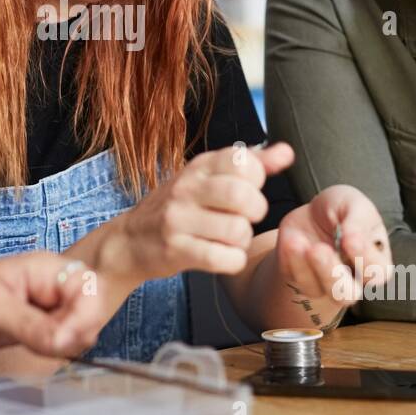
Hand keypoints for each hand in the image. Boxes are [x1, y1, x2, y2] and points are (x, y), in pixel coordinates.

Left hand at [0, 251, 108, 359]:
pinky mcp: (48, 324)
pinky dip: (57, 348)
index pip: (89, 287)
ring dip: (67, 342)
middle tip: (48, 345)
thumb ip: (29, 324)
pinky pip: (67, 339)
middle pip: (93, 308)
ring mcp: (53, 305)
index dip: (85, 316)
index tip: (63, 341)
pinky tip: (33, 346)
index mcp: (47, 268)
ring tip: (33, 342)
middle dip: (77, 331)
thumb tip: (63, 342)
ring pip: (83, 327)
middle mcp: (56, 284)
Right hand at [104, 142, 295, 281]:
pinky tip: (223, 256)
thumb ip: (250, 164)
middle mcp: (187, 188)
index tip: (248, 189)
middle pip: (242, 196)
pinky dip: (232, 261)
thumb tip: (286, 153)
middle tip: (245, 218)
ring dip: (243, 241)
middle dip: (255, 211)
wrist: (128, 240)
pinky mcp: (176, 250)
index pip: (244, 161)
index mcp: (199, 166)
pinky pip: (223, 258)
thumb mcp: (207, 177)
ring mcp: (178, 219)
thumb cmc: (177, 207)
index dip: (257, 179)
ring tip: (230, 240)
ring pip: (237, 230)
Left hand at [276, 185, 391, 307]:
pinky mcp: (298, 277)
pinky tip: (292, 239)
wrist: (312, 210)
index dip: (365, 260)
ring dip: (306, 268)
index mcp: (374, 262)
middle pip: (346, 295)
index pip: (378, 273)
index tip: (350, 239)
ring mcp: (323, 282)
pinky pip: (292, 277)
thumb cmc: (342, 209)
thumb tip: (353, 239)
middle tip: (319, 249)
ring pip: (316, 291)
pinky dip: (290, 259)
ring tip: (299, 243)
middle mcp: (351, 279)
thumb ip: (358, 221)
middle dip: (331, 275)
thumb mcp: (354, 203)